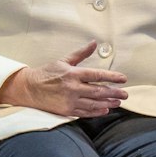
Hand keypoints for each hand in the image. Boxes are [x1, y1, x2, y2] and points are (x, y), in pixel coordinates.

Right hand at [0, 40, 129, 117]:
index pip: (97, 75)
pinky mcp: (67, 110)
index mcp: (73, 74)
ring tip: (118, 102)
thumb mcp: (63, 61)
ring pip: (94, 103)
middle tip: (125, 94)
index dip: (112, 77)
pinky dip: (97, 111)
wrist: (30, 89)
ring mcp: (70, 100)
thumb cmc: (47, 73)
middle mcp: (73, 88)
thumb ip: (80, 54)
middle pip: (99, 91)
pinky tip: (105, 110)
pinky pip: (85, 112)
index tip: (123, 79)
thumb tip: (94, 43)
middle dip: (114, 92)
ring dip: (108, 103)